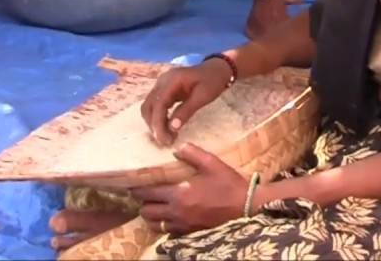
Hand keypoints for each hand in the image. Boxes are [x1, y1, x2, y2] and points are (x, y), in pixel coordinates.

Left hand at [132, 144, 250, 234]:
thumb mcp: (212, 163)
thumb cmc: (228, 184)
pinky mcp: (189, 232)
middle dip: (143, 202)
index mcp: (178, 193)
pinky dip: (163, 225)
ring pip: (154, 224)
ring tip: (155, 206)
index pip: (147, 193)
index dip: (137, 189)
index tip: (134, 184)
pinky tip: (169, 217)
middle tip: (145, 195)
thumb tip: (177, 148)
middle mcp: (176, 212)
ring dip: (151, 215)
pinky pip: (167, 231)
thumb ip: (192, 154)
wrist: (246, 207)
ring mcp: (182, 225)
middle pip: (146, 211)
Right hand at [141, 59, 232, 145]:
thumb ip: (186, 110)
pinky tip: (168, 128)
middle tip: (165, 141)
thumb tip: (172, 128)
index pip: (158, 104)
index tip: (163, 139)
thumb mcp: (203, 96)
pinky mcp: (165, 90)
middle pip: (149, 106)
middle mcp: (162, 81)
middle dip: (154, 125)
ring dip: (155, 123)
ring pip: (150, 107)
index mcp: (172, 80)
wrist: (218, 68)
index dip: (158, 123)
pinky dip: (159, 118)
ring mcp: (162, 85)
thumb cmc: (213, 81)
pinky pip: (157, 106)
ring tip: (167, 137)